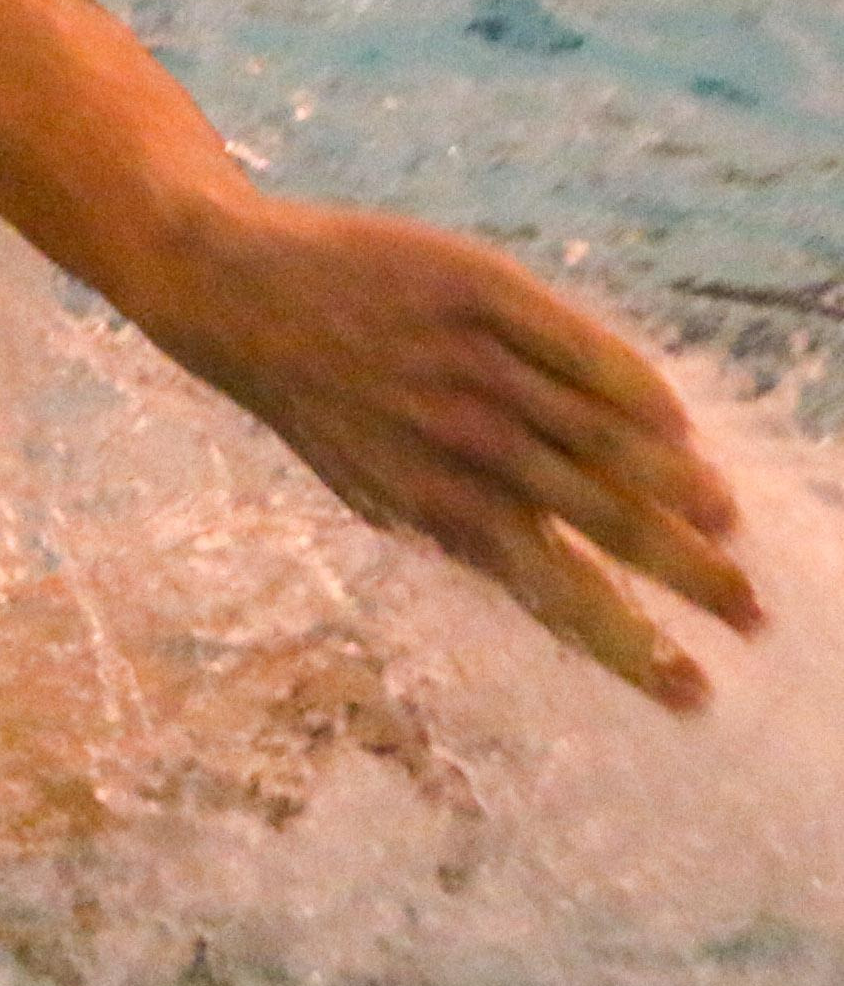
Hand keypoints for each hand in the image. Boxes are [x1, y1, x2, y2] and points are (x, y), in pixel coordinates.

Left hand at [143, 197, 762, 708]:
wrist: (235, 292)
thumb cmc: (321, 397)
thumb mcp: (371, 479)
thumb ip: (450, 524)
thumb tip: (535, 577)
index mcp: (431, 503)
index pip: (552, 593)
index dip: (626, 647)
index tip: (690, 693)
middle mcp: (461, 441)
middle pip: (600, 522)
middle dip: (683, 578)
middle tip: (750, 619)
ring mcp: (475, 366)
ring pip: (602, 437)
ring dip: (676, 488)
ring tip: (727, 527)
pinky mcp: (483, 293)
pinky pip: (578, 347)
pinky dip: (633, 386)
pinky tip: (680, 425)